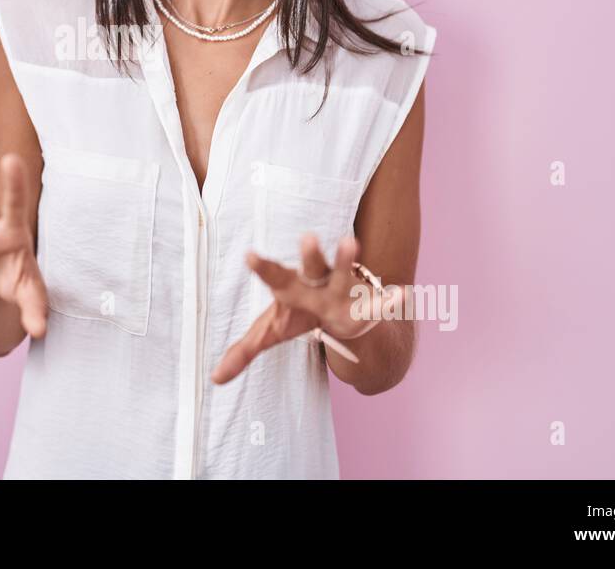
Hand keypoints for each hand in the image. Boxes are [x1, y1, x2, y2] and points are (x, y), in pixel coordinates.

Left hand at [210, 232, 400, 383]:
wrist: (345, 313)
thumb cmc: (302, 315)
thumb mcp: (271, 332)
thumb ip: (243, 351)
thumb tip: (213, 378)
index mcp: (293, 289)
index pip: (275, 277)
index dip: (263, 268)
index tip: (248, 255)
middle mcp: (318, 282)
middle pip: (313, 266)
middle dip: (310, 253)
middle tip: (306, 236)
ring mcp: (345, 289)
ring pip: (346, 272)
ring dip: (348, 258)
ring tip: (350, 240)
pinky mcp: (370, 304)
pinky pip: (382, 301)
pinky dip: (392, 299)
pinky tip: (401, 294)